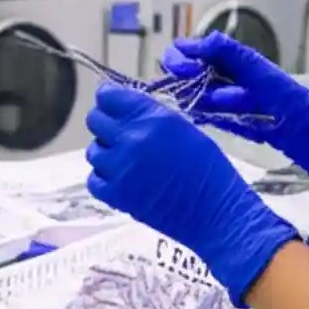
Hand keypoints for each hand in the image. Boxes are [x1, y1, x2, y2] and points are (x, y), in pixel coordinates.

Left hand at [85, 83, 299, 303]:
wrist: (215, 212)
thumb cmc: (208, 168)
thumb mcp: (182, 127)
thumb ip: (150, 115)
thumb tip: (125, 108)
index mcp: (152, 118)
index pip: (108, 96)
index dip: (110, 99)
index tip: (114, 105)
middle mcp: (131, 139)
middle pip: (94, 120)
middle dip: (106, 123)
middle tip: (121, 133)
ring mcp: (119, 168)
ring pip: (93, 150)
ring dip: (106, 152)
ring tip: (127, 160)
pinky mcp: (115, 195)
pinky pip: (94, 179)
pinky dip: (104, 178)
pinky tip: (122, 179)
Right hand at [161, 31, 308, 178]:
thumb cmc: (302, 110)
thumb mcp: (266, 79)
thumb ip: (237, 57)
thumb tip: (204, 41)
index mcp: (251, 66)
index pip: (212, 51)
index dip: (190, 53)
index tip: (173, 63)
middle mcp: (248, 82)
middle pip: (209, 72)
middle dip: (187, 73)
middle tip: (170, 81)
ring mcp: (250, 106)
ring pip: (213, 95)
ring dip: (194, 93)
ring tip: (173, 95)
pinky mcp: (255, 127)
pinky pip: (224, 118)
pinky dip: (207, 114)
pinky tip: (192, 113)